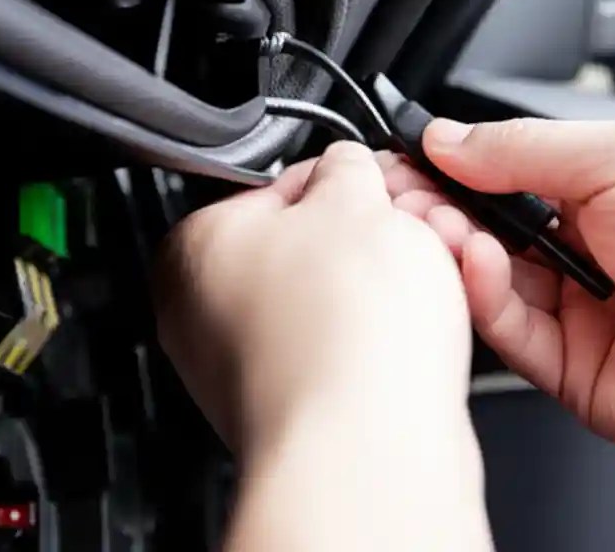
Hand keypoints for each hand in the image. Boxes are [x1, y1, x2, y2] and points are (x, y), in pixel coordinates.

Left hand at [154, 142, 491, 551]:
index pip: (275, 183)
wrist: (369, 452)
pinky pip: (342, 354)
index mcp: (192, 244)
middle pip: (305, 245)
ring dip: (385, 285)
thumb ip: (345, 165)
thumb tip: (344, 163)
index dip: (344, 179)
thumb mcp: (354, 200)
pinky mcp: (290, 410)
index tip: (380, 185)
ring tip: (421, 288)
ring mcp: (242, 369)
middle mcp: (200, 311)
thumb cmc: (342, 336)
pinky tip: (410, 342)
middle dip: (369, 236)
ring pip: (331, 300)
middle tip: (412, 234)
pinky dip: (379, 342)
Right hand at [405, 117, 614, 503]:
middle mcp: (598, 245)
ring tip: (431, 223)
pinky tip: (471, 265)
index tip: (406, 153)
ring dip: (454, 247)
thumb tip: (451, 137)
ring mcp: (586, 309)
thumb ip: (526, 149)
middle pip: (491, 224)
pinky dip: (480, 297)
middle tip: (399, 190)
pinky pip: (509, 330)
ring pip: (489, 277)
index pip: (511, 167)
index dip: (455, 161)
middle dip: (441, 204)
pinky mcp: (575, 370)